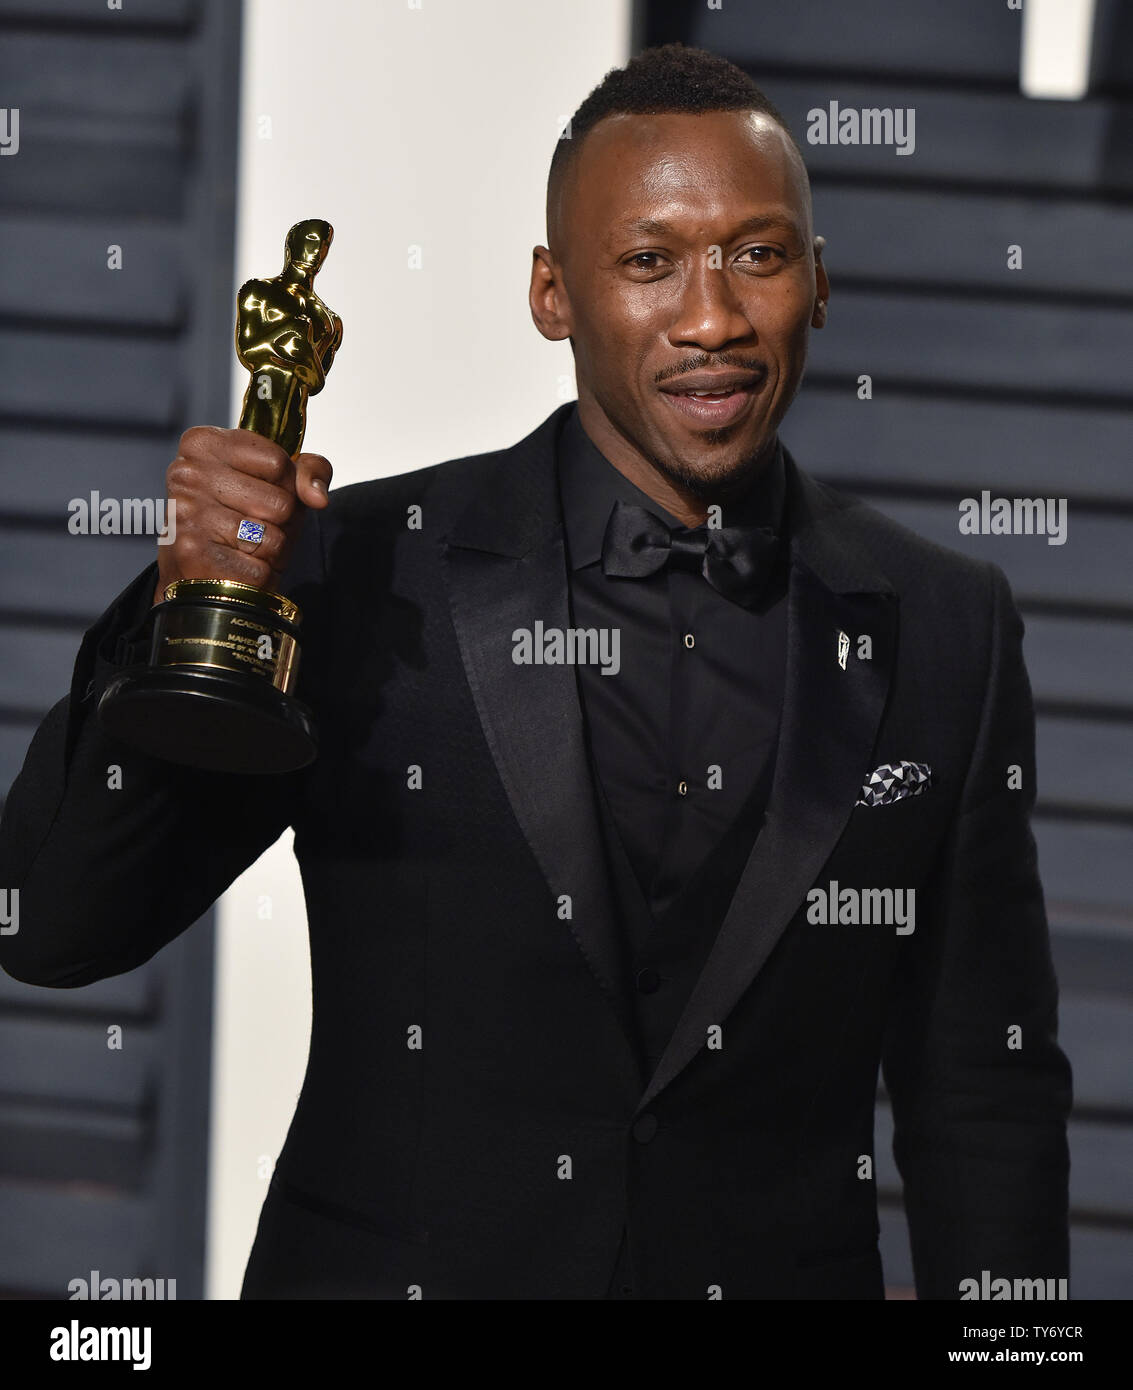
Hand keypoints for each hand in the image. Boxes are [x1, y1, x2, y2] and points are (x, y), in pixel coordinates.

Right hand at [153, 426, 331, 604]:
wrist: (201, 573)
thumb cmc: (241, 518)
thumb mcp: (277, 483)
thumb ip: (308, 471)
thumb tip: (318, 497)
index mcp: (202, 442)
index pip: (278, 461)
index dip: (287, 484)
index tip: (264, 490)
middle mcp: (187, 474)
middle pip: (279, 501)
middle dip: (281, 521)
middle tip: (255, 524)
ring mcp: (188, 514)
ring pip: (272, 536)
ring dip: (272, 549)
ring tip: (248, 546)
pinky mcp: (194, 555)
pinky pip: (261, 567)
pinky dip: (260, 573)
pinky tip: (238, 566)